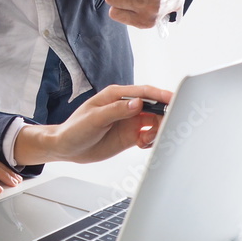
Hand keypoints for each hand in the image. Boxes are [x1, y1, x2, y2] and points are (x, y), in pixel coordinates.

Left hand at [13, 85, 171, 165]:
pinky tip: (143, 144)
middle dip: (163, 116)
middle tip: (165, 128)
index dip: (161, 96)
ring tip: (147, 140)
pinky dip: (152, 140)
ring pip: (155, 121)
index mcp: (116, 95)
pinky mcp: (131, 135)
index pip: (144, 92)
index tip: (174, 100)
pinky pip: (150, 135)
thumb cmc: (74, 129)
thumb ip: (116, 110)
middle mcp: (125, 106)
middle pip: (154, 106)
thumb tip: (137, 103)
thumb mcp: (94, 119)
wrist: (67, 148)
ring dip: (158, 130)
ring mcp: (129, 121)